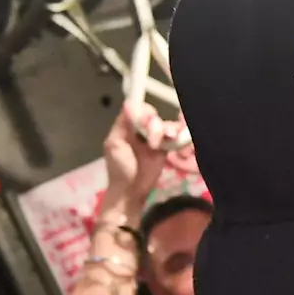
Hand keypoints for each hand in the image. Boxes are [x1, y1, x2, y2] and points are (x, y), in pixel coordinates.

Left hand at [101, 102, 174, 216]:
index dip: (144, 112)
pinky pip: (175, 137)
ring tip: (161, 145)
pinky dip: (178, 136)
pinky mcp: (166, 148)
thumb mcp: (114, 144)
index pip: (138, 109)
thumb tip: (128, 103)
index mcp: (127, 127)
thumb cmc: (119, 169)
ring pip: (166, 125)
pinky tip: (176, 140)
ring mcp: (155, 139)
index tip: (145, 123)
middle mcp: (141, 130)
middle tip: (152, 142)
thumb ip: (122, 124)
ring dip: (167, 131)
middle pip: (153, 116)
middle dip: (154, 126)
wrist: (131, 191)